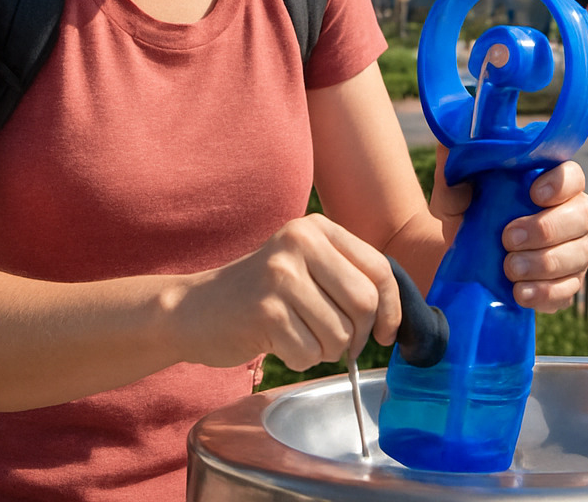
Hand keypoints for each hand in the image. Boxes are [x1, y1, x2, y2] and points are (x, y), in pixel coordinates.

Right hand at [179, 213, 399, 371]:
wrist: (193, 309)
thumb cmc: (260, 293)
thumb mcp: (305, 266)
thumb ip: (347, 278)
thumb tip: (394, 319)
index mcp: (316, 228)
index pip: (379, 268)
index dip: (390, 308)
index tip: (384, 332)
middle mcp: (300, 242)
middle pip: (364, 303)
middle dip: (358, 336)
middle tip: (338, 344)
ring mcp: (280, 275)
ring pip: (340, 334)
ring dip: (326, 350)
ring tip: (298, 336)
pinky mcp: (265, 311)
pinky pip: (310, 353)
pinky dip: (300, 359)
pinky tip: (278, 343)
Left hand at [431, 147, 587, 312]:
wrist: (459, 260)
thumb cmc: (467, 213)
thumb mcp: (452, 190)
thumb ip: (452, 168)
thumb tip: (450, 145)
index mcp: (549, 182)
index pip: (573, 175)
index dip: (561, 183)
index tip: (533, 193)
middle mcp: (570, 213)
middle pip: (584, 215)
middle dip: (547, 228)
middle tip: (508, 238)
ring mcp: (573, 249)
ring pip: (580, 254)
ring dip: (545, 263)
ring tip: (510, 268)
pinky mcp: (567, 283)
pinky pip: (569, 290)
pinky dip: (545, 293)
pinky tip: (520, 293)